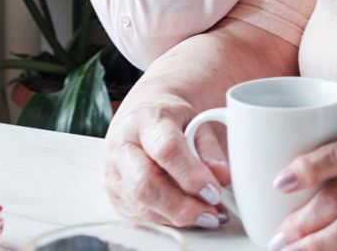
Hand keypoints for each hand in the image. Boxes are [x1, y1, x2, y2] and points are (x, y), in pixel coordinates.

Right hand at [102, 93, 230, 230]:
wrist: (140, 116)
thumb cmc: (168, 118)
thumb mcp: (195, 121)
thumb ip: (210, 150)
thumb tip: (223, 176)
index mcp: (145, 121)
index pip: (166, 150)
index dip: (192, 175)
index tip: (214, 192)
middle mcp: (122, 147)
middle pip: (145, 185)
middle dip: (182, 207)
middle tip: (211, 214)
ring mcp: (114, 173)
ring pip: (142, 206)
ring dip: (178, 218)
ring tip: (207, 216)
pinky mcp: (114, 195)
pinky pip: (140, 216)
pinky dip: (168, 220)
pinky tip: (188, 216)